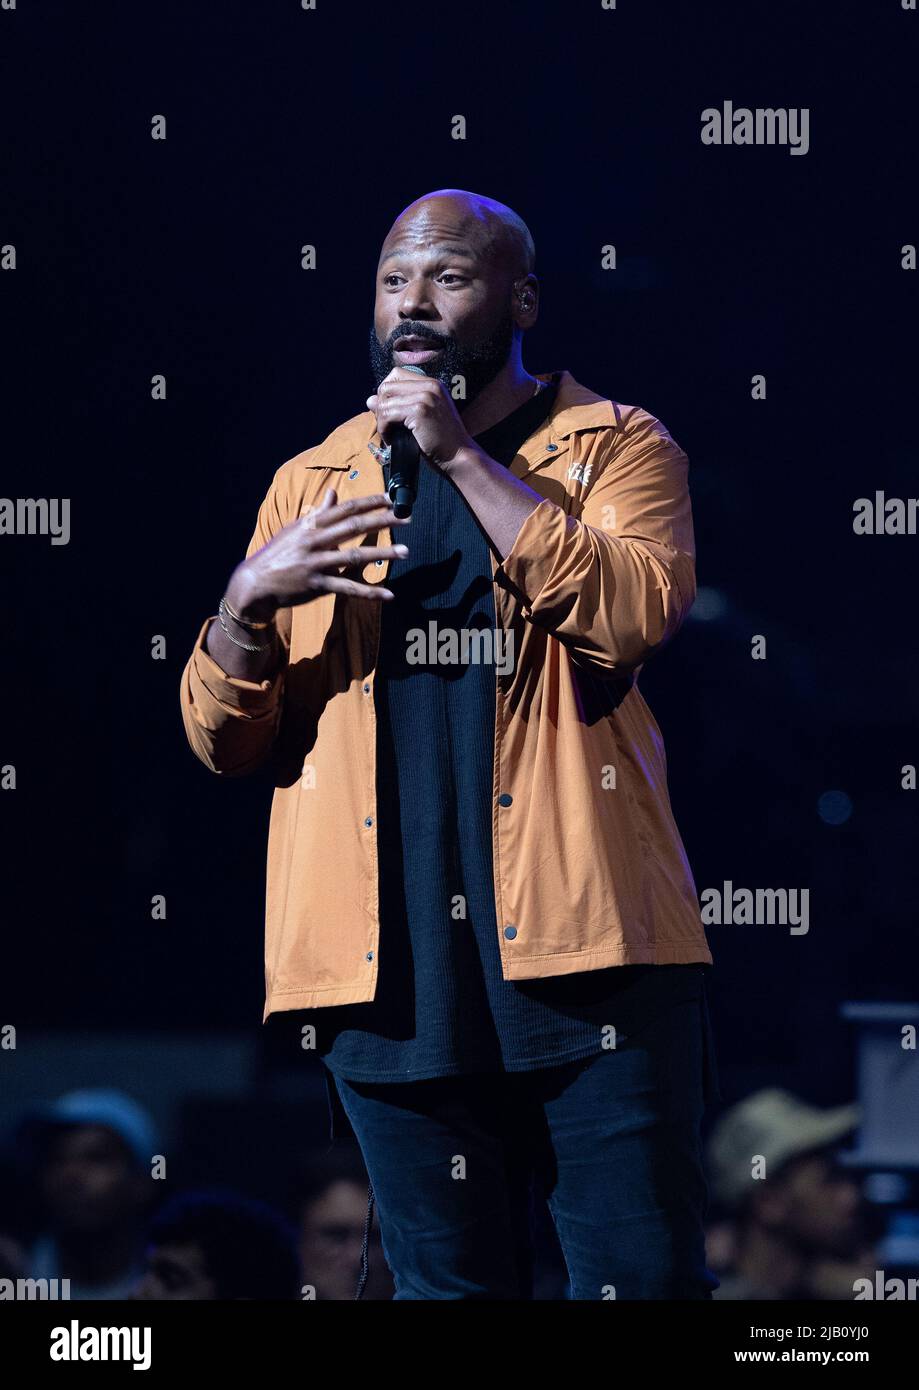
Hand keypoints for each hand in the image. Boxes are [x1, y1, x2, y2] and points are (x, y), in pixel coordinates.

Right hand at [228, 490, 409, 617]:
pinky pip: (348, 588)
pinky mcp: (317, 585)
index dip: (369, 502)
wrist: (255, 583)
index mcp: (311, 525)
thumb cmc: (278, 554)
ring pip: (354, 556)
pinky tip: (389, 595)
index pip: (345, 508)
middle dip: (382, 521)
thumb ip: (319, 513)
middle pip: (354, 526)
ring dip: (382, 554)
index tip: (391, 498)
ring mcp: (316, 563)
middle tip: (407, 518)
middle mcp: (315, 541)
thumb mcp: (295, 529)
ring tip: (405, 552)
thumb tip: (333, 492)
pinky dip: (369, 592)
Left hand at [366, 367, 474, 468]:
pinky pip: (387, 415)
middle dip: (380, 407)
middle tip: (387, 426)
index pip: (396, 374)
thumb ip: (399, 405)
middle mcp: (429, 386)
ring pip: (384, 401)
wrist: (460, 457)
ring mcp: (425, 397)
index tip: (389, 412)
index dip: (386, 392)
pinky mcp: (419, 411)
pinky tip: (392, 440)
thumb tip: (369, 400)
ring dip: (381, 421)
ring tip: (390, 435)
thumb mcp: (422, 417)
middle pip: (387, 386)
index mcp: (432, 384)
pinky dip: (384, 429)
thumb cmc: (442, 441)